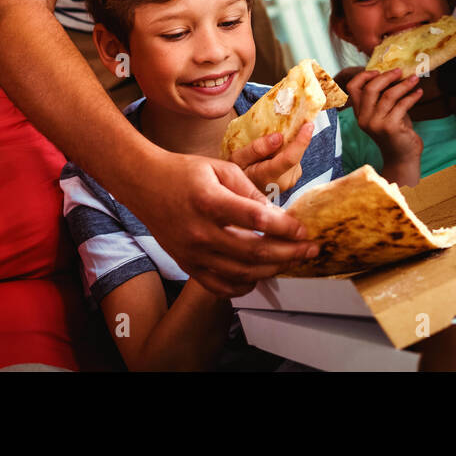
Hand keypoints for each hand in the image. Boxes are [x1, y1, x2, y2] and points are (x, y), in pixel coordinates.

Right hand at [125, 150, 318, 297]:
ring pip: (242, 273)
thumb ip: (250, 191)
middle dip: (290, 253)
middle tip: (310, 250)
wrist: (144, 186)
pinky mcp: (188, 265)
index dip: (285, 227)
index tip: (303, 229)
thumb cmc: (184, 172)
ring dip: (273, 269)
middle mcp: (201, 232)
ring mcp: (193, 253)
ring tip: (291, 260)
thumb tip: (276, 214)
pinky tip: (259, 273)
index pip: (257, 220)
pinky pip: (221, 287)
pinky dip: (245, 285)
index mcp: (210, 202)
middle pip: (254, 252)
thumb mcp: (220, 168)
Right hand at [227, 122, 313, 197]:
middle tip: (280, 128)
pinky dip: (287, 154)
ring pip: (296, 156)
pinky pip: (294, 160)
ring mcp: (289, 183)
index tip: (308, 124)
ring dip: (286, 147)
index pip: (290, 158)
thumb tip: (279, 137)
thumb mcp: (237, 159)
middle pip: (296, 154)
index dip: (302, 140)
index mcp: (268, 176)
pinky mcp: (292, 180)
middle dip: (291, 139)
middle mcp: (283, 182)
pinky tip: (273, 156)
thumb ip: (256, 148)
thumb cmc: (235, 175)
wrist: (240, 195)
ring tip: (269, 150)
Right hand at [345, 68, 423, 164]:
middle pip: (370, 88)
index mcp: (360, 114)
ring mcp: (376, 124)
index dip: (364, 76)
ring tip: (414, 79)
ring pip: (388, 95)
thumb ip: (384, 97)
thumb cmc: (396, 133)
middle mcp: (364, 119)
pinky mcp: (390, 127)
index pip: (353, 89)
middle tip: (400, 71)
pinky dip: (412, 96)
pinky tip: (419, 93)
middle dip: (387, 76)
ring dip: (404, 84)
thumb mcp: (386, 113)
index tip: (378, 70)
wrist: (402, 158)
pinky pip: (402, 105)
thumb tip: (394, 74)